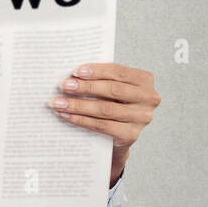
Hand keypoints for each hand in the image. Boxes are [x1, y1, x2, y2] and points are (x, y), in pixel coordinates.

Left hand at [48, 62, 158, 183]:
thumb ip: (100, 78)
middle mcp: (148, 98)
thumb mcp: (112, 87)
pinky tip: (66, 115)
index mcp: (144, 80)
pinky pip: (102, 126)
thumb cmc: (113, 102)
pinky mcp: (131, 135)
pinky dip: (81, 120)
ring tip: (59, 102)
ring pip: (106, 109)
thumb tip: (72, 74)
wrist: (118, 134)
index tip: (75, 72)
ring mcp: (141, 118)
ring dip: (79, 105)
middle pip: (113, 90)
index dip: (97, 71)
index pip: (119, 72)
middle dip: (86, 87)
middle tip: (64, 86)